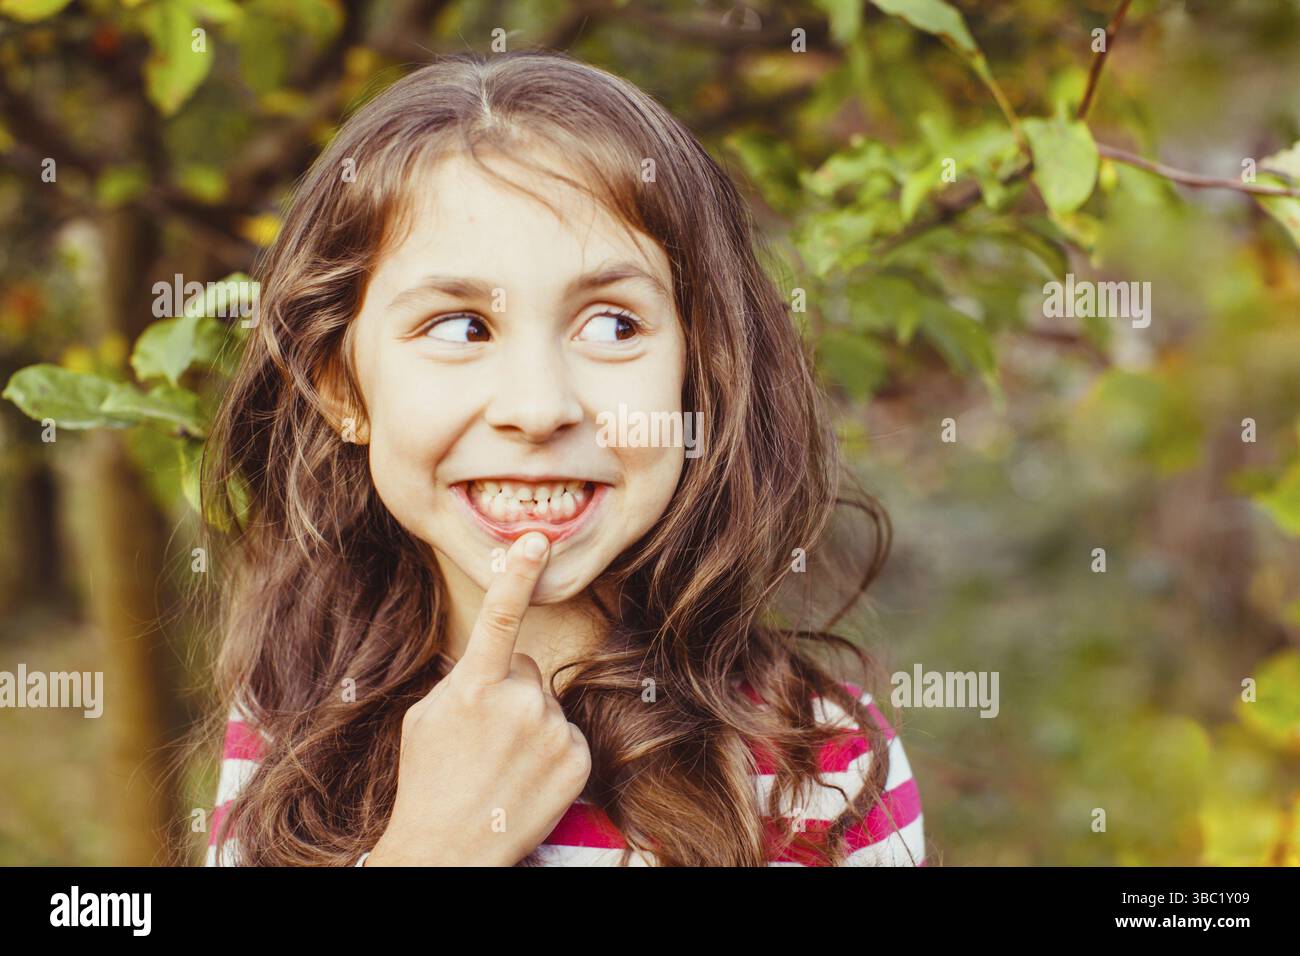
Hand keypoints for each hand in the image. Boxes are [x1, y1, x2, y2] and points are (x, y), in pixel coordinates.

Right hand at [366, 532, 591, 865]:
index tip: (537, 540)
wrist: (449, 851)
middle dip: (507, 690)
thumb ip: (461, 679)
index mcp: (474, 686)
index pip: (499, 617)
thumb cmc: (427, 781)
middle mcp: (519, 702)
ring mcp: (552, 730)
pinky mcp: (578, 758)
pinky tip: (525, 777)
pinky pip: (567, 733)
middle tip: (481, 737)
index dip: (518, 574)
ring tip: (500, 763)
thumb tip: (487, 657)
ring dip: (529, 722)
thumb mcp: (426, 718)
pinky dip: (551, 750)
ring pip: (545, 703)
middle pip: (524, 669)